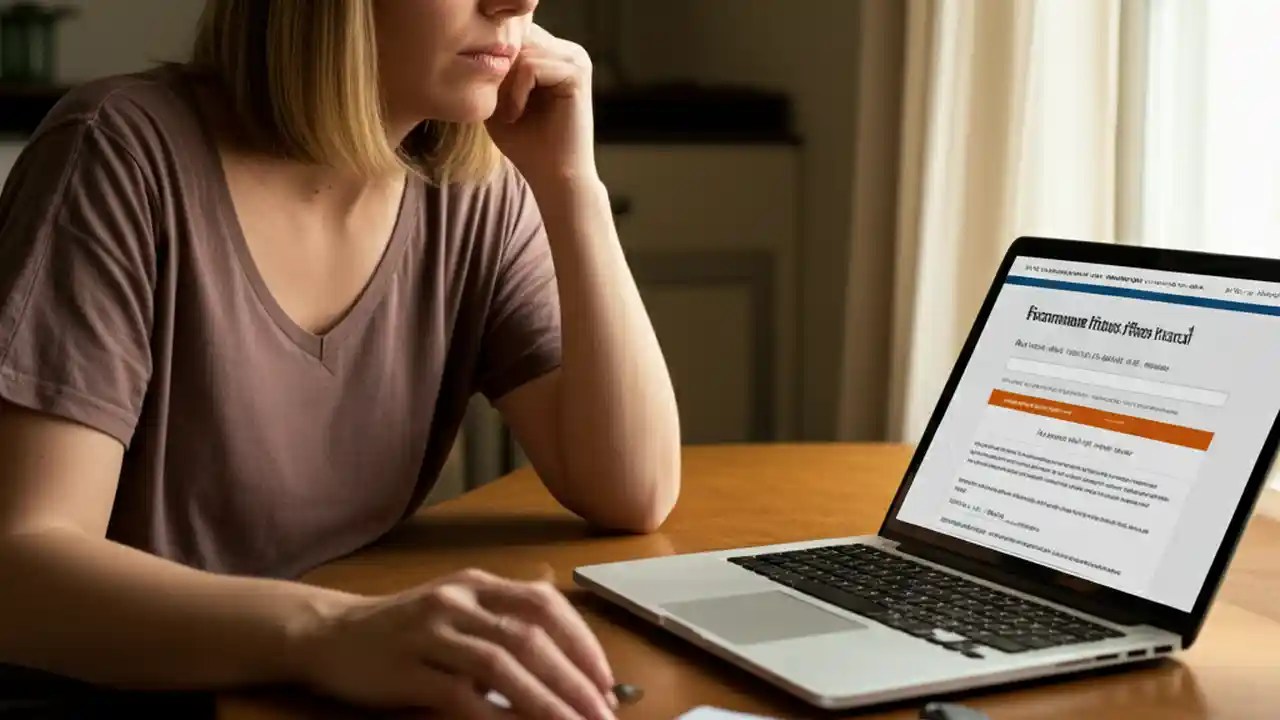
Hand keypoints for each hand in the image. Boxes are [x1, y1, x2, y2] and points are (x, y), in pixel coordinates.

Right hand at [297, 569, 617, 718]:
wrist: (329, 634)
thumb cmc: (403, 629)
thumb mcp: (457, 609)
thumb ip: (503, 623)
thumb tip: (568, 661)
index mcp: (477, 584)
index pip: (545, 606)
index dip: (582, 642)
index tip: (606, 680)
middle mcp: (458, 600)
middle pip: (530, 637)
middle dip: (574, 679)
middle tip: (602, 713)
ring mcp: (431, 632)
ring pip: (502, 665)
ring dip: (546, 701)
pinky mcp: (407, 668)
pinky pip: (461, 695)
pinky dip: (496, 716)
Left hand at [486, 24, 596, 189]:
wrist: (555, 178)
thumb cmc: (526, 145)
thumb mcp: (499, 99)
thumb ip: (493, 68)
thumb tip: (476, 41)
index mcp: (555, 54)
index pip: (514, 33)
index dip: (493, 61)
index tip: (491, 98)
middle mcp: (569, 51)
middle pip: (517, 37)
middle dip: (498, 71)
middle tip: (497, 107)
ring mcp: (576, 59)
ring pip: (522, 50)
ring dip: (505, 84)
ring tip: (508, 115)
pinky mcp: (576, 74)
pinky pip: (531, 67)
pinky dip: (516, 93)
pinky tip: (515, 116)